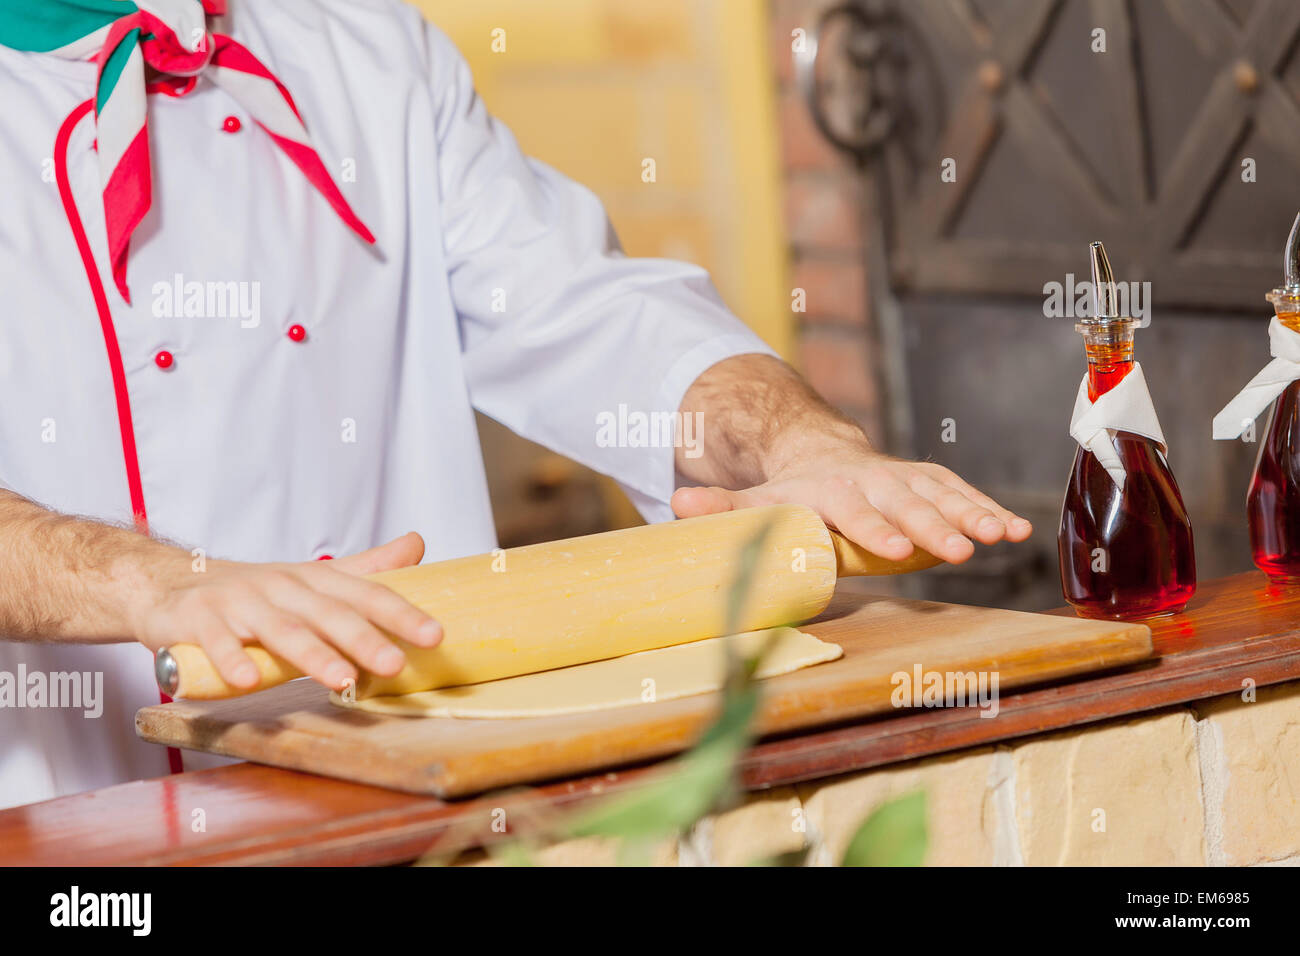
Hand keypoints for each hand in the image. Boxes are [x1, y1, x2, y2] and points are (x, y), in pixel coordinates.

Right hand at [131, 533, 441, 691]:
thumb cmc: (256, 591)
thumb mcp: (313, 578)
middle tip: (396, 663)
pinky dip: (232, 660)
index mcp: (313, 579)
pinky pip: (217, 641)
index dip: (401, 614)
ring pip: (281, 630)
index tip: (434, 636)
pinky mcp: (197, 619)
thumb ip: (366, 569)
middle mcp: (281, 587)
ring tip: (342, 680)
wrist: (171, 583)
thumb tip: (418, 544)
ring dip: (312, 655)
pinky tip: (250, 681)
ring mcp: (239, 602)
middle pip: (328, 614)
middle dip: (364, 639)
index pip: (365, 595)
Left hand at [671, 432, 1031, 564]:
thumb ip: (721, 505)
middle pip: (905, 502)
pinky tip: (1019, 532)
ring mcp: (903, 479)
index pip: (852, 510)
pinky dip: (989, 509)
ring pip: (942, 493)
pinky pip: (962, 493)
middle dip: (933, 525)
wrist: (818, 449)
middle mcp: (873, 479)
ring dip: (973, 513)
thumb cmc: (788, 489)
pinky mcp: (928, 482)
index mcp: (831, 489)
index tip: (891, 551)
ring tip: (1004, 537)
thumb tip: (674, 502)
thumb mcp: (753, 497)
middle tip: (961, 551)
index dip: (871, 529)